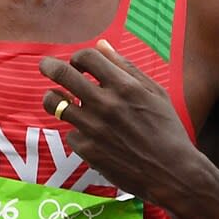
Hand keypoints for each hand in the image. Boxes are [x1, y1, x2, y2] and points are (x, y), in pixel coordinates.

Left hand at [41, 40, 195, 203]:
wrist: (173, 173)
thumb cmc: (168, 130)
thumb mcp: (156, 93)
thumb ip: (126, 67)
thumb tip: (101, 45)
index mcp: (125, 86)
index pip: (87, 57)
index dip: (78, 57)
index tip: (78, 63)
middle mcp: (106, 104)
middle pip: (63, 75)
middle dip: (49, 66)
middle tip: (45, 66)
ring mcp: (94, 128)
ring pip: (55, 104)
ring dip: (53, 97)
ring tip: (58, 99)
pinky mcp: (88, 151)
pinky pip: (71, 134)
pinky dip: (79, 132)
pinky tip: (92, 136)